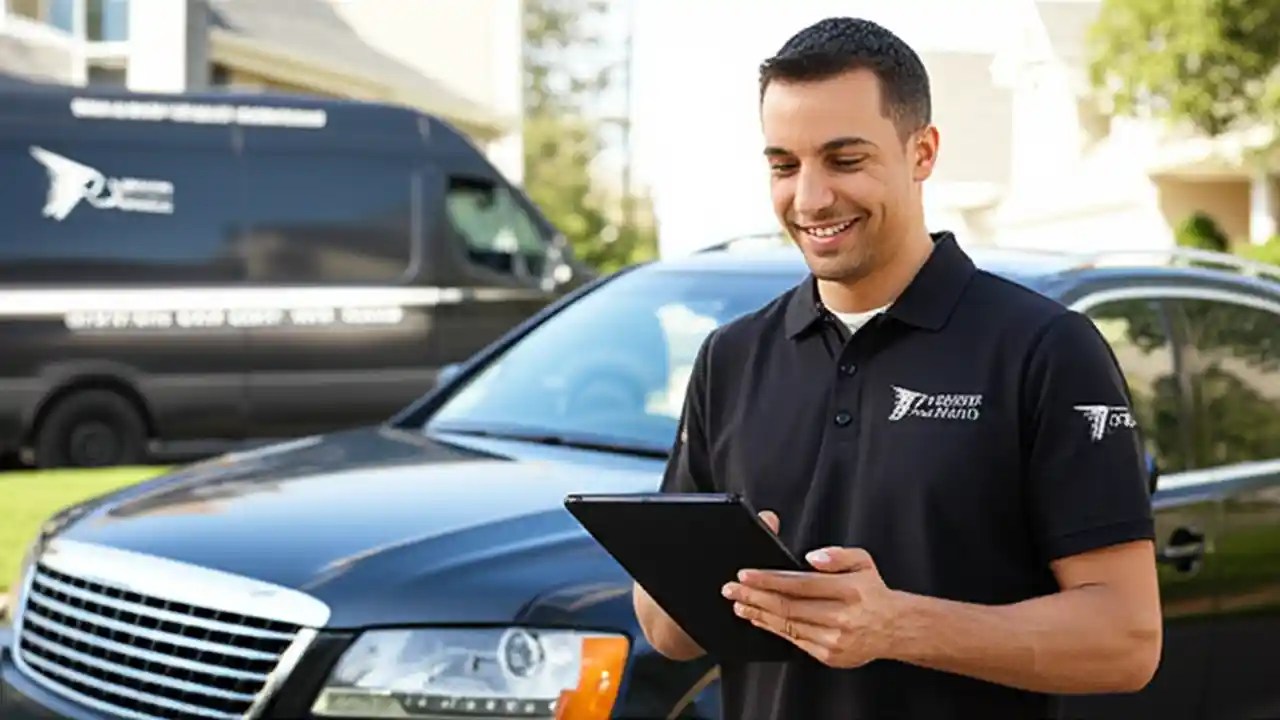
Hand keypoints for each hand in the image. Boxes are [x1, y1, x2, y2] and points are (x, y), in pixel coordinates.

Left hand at [723, 524, 898, 667]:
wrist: (894, 628)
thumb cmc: (872, 591)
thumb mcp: (862, 561)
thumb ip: (837, 555)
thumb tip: (811, 558)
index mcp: (848, 590)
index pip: (799, 584)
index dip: (768, 579)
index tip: (745, 574)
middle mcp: (841, 617)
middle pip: (787, 607)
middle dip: (754, 597)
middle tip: (731, 589)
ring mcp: (834, 640)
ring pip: (787, 626)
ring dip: (758, 614)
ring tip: (739, 603)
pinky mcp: (829, 656)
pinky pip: (794, 641)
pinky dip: (773, 629)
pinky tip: (759, 619)